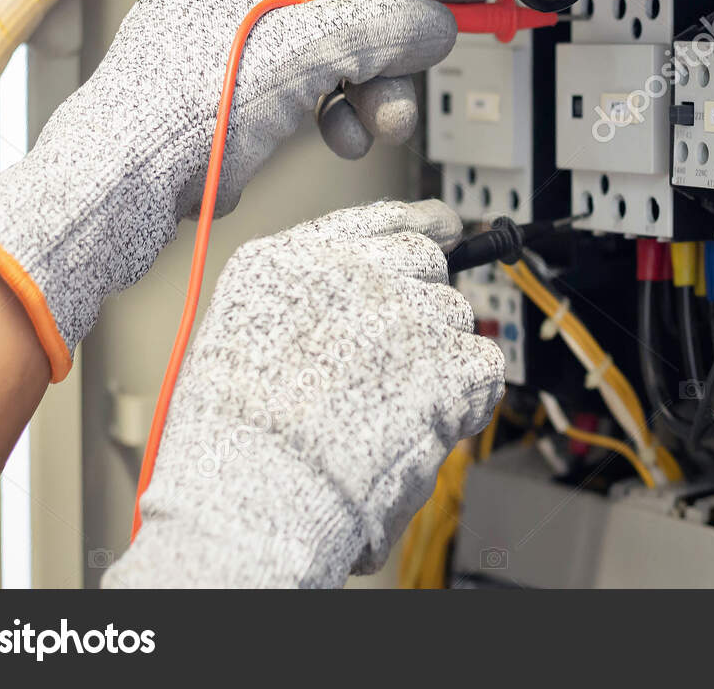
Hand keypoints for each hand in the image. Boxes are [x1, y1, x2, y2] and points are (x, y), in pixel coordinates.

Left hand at [0, 0, 484, 379]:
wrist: (121, 181)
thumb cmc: (185, 107)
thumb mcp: (308, 54)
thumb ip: (387, 29)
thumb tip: (437, 24)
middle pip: (357, 6)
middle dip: (388, 63)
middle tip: (403, 103)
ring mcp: (238, 28)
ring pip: (340, 50)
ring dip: (366, 95)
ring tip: (364, 133)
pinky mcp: (236, 78)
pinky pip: (312, 82)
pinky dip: (332, 111)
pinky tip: (332, 138)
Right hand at [103, 200, 503, 587]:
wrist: (256, 493)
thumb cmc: (231, 445)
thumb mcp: (236, 342)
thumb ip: (303, 309)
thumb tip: (354, 313)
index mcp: (288, 260)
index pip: (375, 220)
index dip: (419, 225)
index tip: (443, 227)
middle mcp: (352, 270)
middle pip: (423, 266)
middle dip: (420, 309)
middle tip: (400, 362)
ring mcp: (405, 310)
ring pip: (453, 318)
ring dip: (439, 359)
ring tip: (392, 411)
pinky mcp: (448, 359)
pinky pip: (482, 365)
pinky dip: (467, 397)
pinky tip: (427, 425)